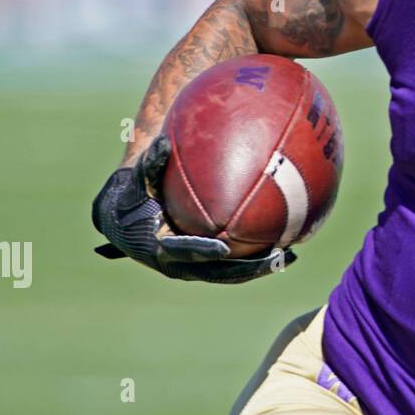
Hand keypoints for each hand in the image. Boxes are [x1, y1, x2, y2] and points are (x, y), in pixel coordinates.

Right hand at [92, 135, 295, 282]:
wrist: (125, 214)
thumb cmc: (133, 193)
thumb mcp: (137, 179)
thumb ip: (150, 165)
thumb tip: (161, 143)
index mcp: (157, 248)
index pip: (183, 253)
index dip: (202, 251)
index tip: (222, 248)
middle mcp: (177, 263)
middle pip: (215, 271)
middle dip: (243, 268)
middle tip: (272, 257)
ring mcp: (192, 265)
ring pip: (228, 271)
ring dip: (257, 265)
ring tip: (289, 253)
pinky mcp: (204, 262)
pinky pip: (233, 261)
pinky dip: (255, 254)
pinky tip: (284, 239)